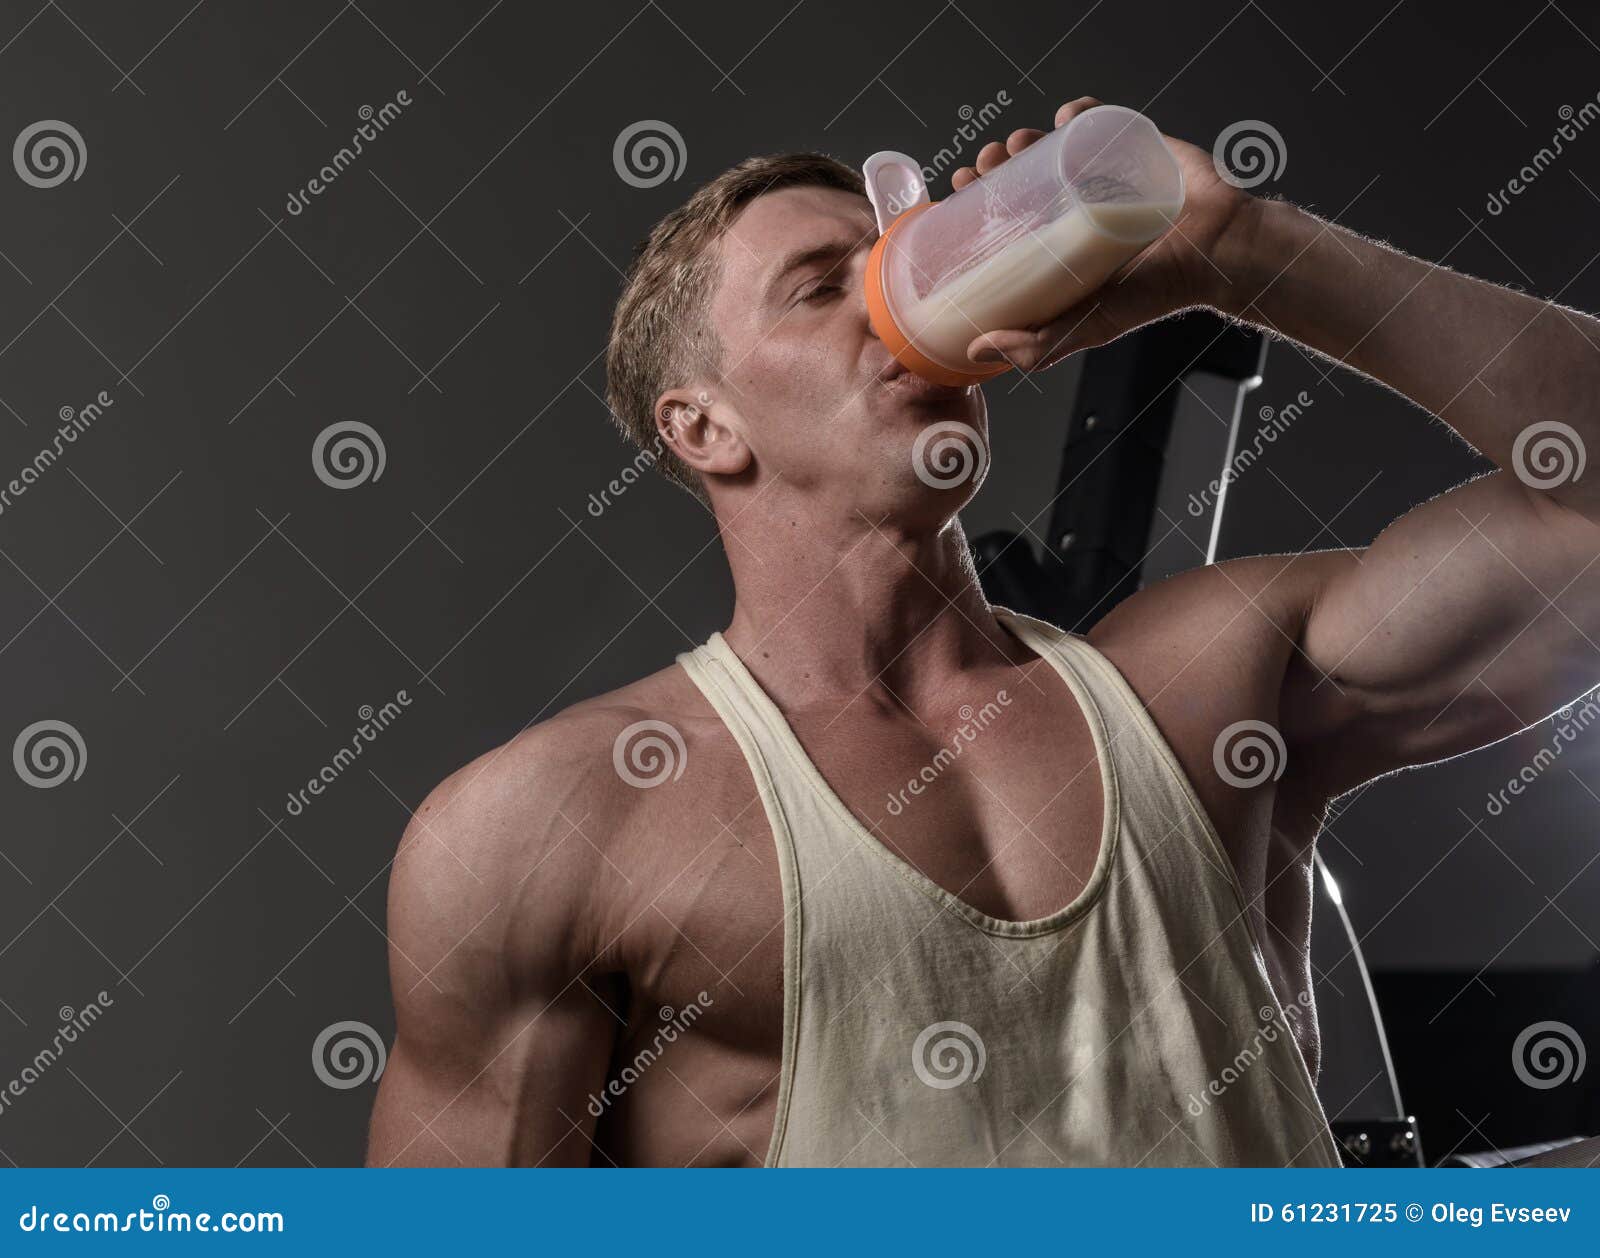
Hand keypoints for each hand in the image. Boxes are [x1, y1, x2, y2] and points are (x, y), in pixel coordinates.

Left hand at [949, 96, 1256, 371]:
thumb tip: (976, 350)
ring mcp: (1103, 176)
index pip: (1004, 219)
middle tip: (987, 163)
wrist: (1218, 254)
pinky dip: (1077, 111)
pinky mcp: (1133, 146)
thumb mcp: (1084, 327)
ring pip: (1051, 147)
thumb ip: (1034, 346)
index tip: (958, 190)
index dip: (975, 202)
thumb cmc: (1155, 292)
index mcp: (1058, 246)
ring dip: (1025, 137)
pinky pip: (1099, 120)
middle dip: (995, 165)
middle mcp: (1076, 209)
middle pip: (1021, 178)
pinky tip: (1063, 117)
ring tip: (1017, 141)